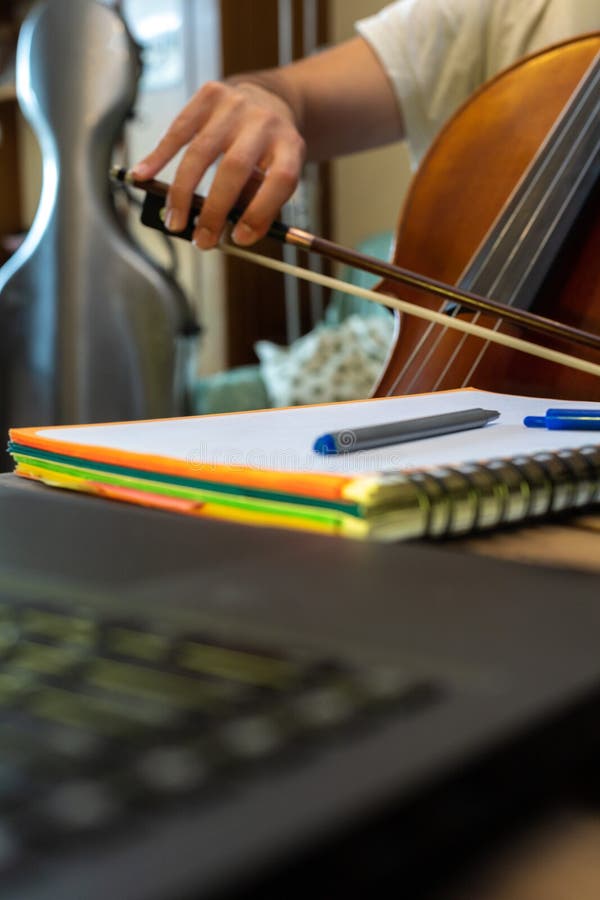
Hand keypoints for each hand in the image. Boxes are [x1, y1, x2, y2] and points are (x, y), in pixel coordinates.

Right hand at [131, 79, 305, 247]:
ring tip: (175, 222)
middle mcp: (264, 122)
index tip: (239, 238)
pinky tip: (143, 175)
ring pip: (201, 152)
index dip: (260, 212)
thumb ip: (258, 203)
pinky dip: (159, 156)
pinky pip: (179, 130)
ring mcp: (236, 105)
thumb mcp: (277, 176)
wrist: (268, 101)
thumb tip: (229, 231)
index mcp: (289, 146)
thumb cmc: (269, 152)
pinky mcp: (210, 95)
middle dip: (214, 209)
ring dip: (182, 192)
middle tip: (201, 239)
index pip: (280, 180)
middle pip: (235, 168)